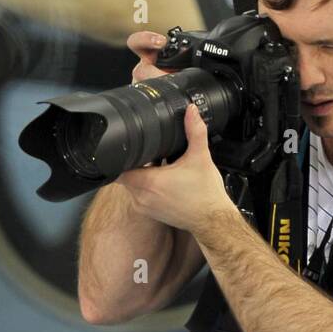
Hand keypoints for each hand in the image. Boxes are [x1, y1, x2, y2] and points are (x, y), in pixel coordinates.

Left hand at [119, 31, 235, 236]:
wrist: (213, 221)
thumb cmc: (205, 195)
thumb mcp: (200, 157)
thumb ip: (194, 131)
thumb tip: (191, 111)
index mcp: (148, 182)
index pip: (119, 167)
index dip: (121, 155)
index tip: (129, 146)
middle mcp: (141, 197)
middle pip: (124, 174)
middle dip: (134, 162)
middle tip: (148, 153)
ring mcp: (144, 207)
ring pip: (131, 185)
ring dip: (140, 174)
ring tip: (157, 165)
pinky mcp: (149, 212)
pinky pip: (139, 195)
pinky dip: (145, 186)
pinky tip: (162, 179)